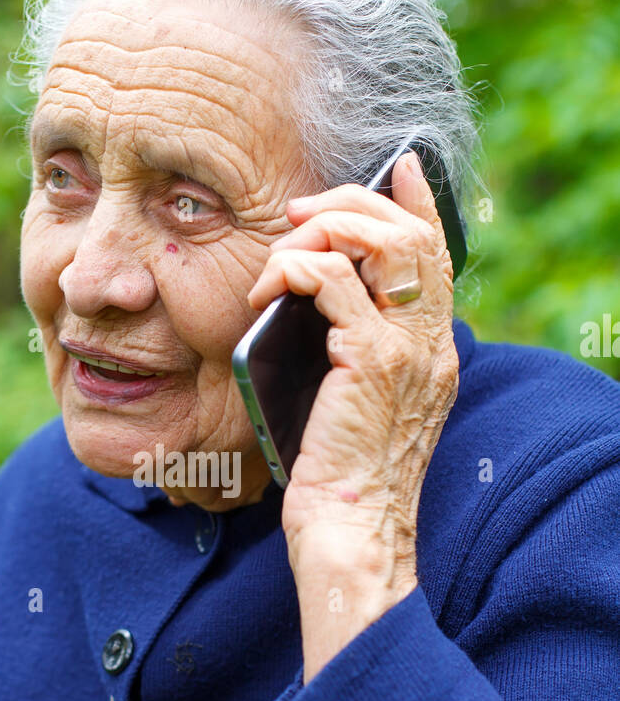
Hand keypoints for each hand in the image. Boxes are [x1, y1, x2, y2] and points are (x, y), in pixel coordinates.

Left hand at [247, 153, 458, 675]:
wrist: (350, 533)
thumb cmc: (338, 482)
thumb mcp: (352, 407)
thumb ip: (350, 355)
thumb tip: (305, 305)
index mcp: (431, 353)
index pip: (438, 256)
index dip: (418, 202)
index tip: (396, 167)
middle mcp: (431, 345)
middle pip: (412, 234)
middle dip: (353, 204)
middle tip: (301, 211)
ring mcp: (407, 351)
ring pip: (381, 242)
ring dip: (320, 231)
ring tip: (278, 257)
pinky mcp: (371, 362)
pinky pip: (331, 280)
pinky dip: (292, 269)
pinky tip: (263, 293)